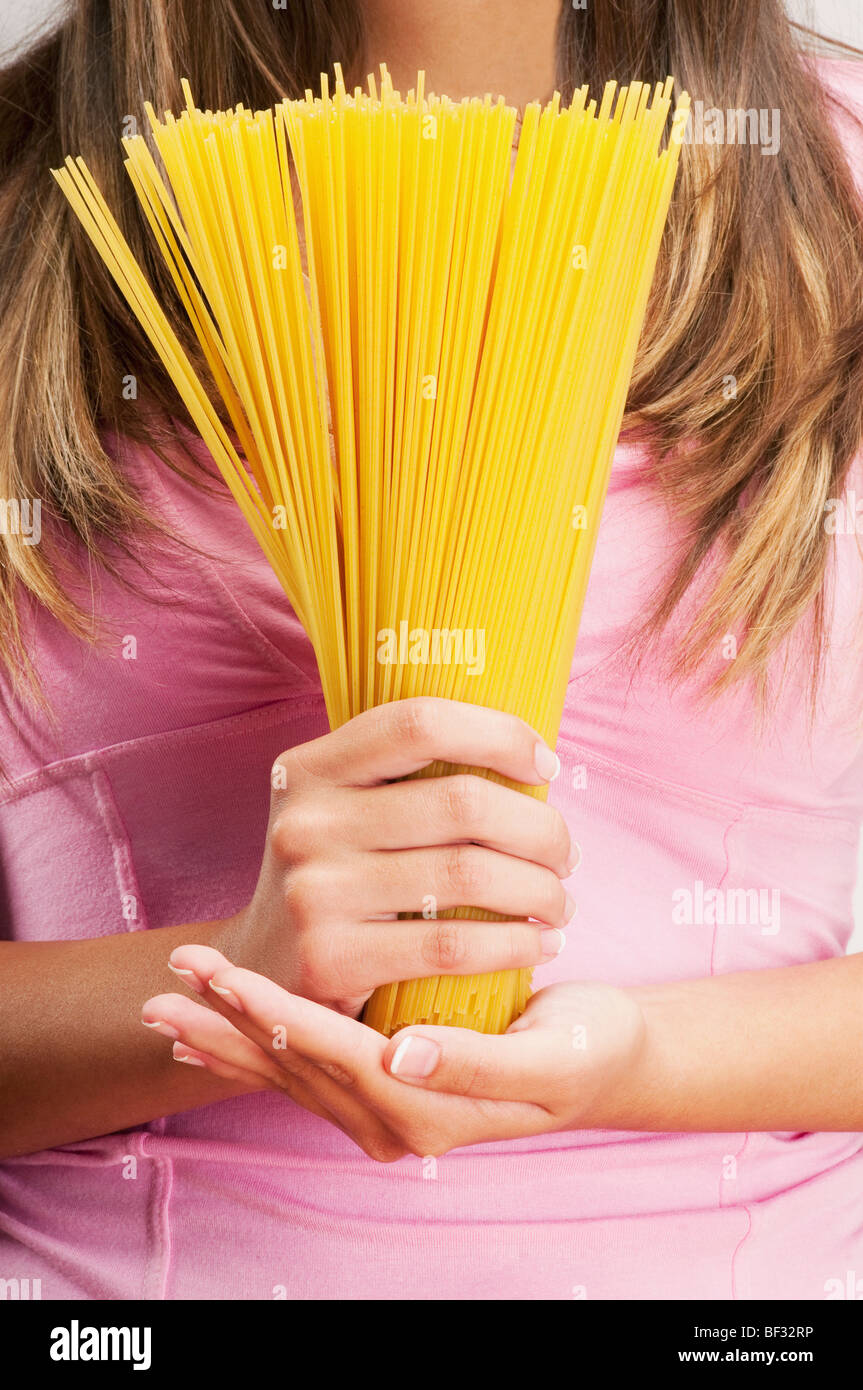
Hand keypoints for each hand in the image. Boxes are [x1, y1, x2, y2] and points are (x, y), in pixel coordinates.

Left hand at [142, 948, 644, 1159]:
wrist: (611, 1061)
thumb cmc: (588, 1049)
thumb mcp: (553, 1057)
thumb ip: (479, 1063)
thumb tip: (404, 1055)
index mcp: (431, 1110)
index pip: (335, 1056)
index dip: (276, 1014)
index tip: (223, 975)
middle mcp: (398, 1119)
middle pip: (296, 1068)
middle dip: (229, 1026)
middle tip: (167, 986)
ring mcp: (387, 1108)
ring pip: (291, 1072)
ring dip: (230, 1038)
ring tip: (171, 1008)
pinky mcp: (386, 1085)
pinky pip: (307, 1072)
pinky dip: (256, 1053)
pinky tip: (218, 1037)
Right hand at [218, 697, 577, 1016]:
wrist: (259, 981)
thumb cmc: (337, 883)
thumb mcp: (343, 814)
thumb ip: (408, 781)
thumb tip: (532, 759)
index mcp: (310, 768)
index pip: (420, 722)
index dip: (499, 734)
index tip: (546, 765)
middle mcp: (305, 821)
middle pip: (462, 801)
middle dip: (540, 829)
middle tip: (566, 855)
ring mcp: (313, 891)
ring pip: (469, 873)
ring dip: (540, 890)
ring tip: (559, 903)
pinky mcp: (330, 960)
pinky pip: (453, 945)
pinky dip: (515, 943)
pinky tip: (538, 944)